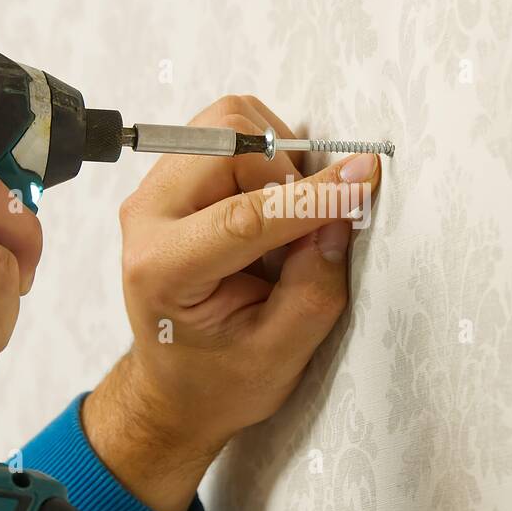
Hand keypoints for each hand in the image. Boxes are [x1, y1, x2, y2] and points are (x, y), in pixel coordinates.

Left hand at [83, 95, 380, 510]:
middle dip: (287, 175)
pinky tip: (268, 208)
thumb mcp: (282, 353)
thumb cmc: (221, 378)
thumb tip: (346, 209)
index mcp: (162, 270)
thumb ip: (316, 285)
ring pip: (229, 124)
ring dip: (276, 162)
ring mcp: (155, 191)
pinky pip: (228, 131)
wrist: (176, 386)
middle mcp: (146, 217)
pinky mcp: (173, 177)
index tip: (365, 179)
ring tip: (283, 222)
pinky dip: (266, 158)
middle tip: (307, 230)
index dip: (313, 196)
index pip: (244, 215)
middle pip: (228, 142)